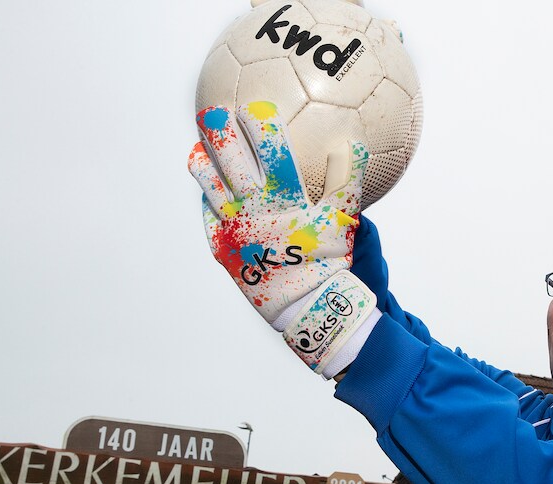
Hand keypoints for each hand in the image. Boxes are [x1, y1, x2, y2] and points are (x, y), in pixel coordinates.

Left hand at [188, 102, 365, 326]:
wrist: (307, 306)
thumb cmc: (329, 261)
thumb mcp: (344, 220)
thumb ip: (347, 178)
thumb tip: (353, 142)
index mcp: (285, 196)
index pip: (269, 147)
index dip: (260, 122)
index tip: (256, 108)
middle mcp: (255, 207)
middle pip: (229, 157)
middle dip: (219, 129)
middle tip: (214, 112)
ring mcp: (233, 227)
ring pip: (208, 184)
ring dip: (202, 160)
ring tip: (199, 147)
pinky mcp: (221, 247)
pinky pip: (207, 215)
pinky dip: (206, 198)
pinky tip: (206, 189)